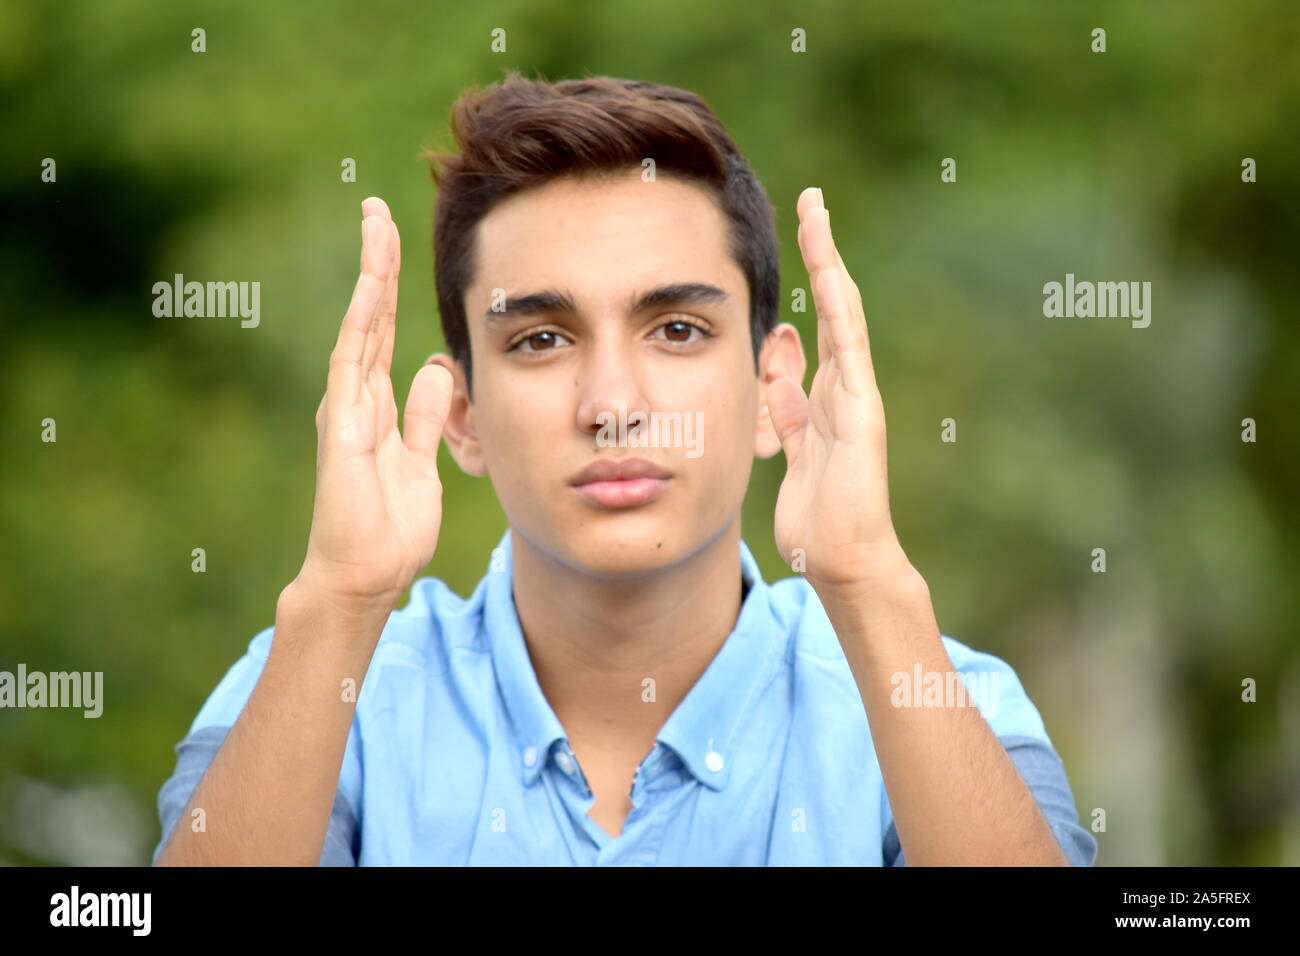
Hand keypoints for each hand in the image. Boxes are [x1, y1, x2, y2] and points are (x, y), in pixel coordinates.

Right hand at [295, 197, 453, 609]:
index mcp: (376, 406)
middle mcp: (355, 398)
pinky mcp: (341, 426)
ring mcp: (344, 409)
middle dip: (374, 263)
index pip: (382, 332)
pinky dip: (360, 323)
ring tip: (374, 224)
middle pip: (366, 316)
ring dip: (368, 276)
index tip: (396, 241)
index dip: (389, 287)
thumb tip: (438, 369)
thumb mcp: (422, 460)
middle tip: (377, 210)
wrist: (367, 574)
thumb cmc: (392, 527)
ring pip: (357, 327)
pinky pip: (352, 363)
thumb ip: (426, 417)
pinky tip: (371, 286)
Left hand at [767, 188, 909, 593]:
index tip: (795, 235)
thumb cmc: (817, 517)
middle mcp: (844, 387)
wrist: (843, 560)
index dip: (806, 280)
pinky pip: (850, 349)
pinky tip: (830, 269)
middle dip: (822, 252)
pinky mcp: (863, 411)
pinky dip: (842, 308)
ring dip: (830, 262)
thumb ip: (787, 413)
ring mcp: (857, 396)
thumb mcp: (790, 452)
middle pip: (834, 304)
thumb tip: (777, 375)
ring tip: (817, 212)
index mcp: (824, 397)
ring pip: (845, 314)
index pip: (815, 324)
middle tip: (812, 201)